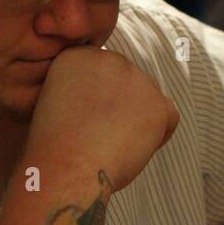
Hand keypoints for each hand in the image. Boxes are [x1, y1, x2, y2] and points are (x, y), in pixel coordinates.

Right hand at [28, 45, 179, 193]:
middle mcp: (111, 58)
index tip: (86, 121)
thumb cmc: (55, 147)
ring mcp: (138, 79)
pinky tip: (131, 148)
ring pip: (148, 100)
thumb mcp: (55, 101)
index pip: (105, 74)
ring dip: (137, 120)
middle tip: (100, 135)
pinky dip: (157, 136)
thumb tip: (108, 97)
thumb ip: (82, 88)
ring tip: (111, 144)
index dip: (98, 100)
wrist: (66, 169)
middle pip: (128, 83)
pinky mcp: (159, 104)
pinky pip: (168, 117)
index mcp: (80, 55)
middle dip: (120, 108)